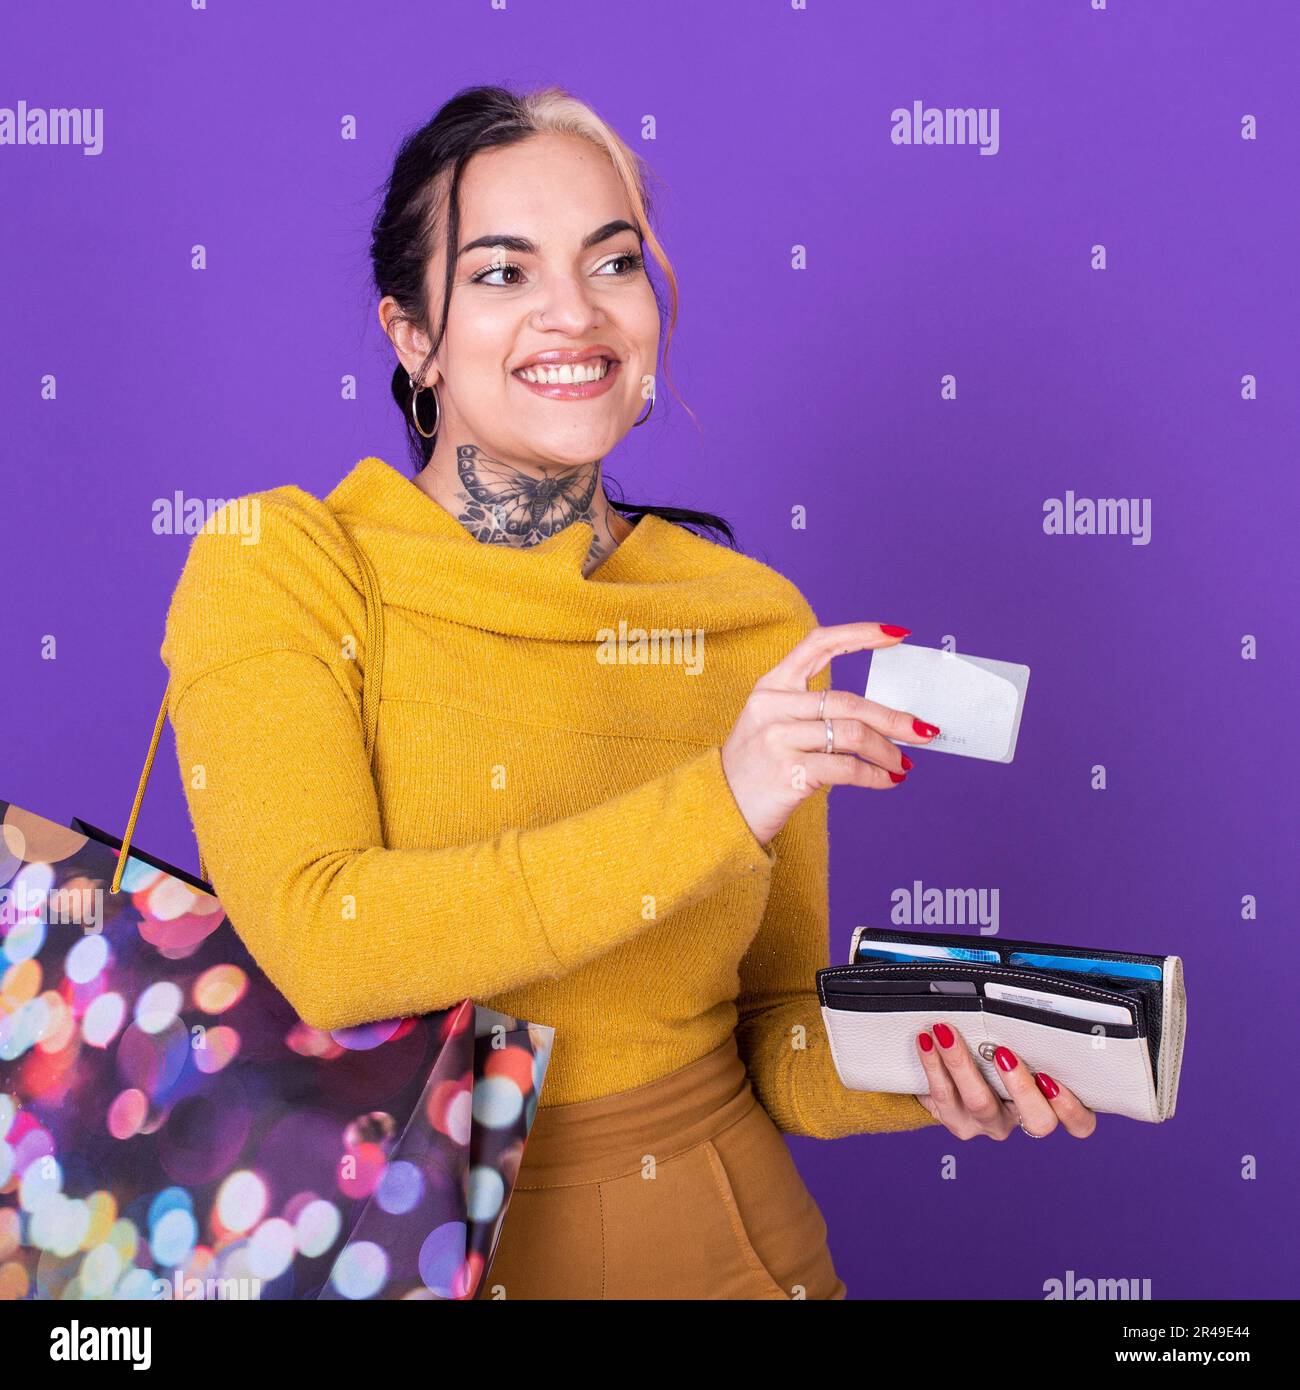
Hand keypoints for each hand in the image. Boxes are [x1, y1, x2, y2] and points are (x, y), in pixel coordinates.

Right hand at [720, 621, 939, 845]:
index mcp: (771, 686)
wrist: (720, 807)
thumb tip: (876, 716)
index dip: (859, 634)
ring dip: (887, 751)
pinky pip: (846, 769)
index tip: (896, 634)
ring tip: (902, 763)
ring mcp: (778, 739)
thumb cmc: (756, 765)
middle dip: (893, 718)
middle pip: (848, 701)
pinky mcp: (788, 772)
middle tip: (923, 730)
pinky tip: (887, 781)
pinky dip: (875, 776)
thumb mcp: (772, 723)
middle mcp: (773, 706)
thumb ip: (811, 709)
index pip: (818, 644)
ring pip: (852, 735)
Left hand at [913, 1023, 1098, 1139]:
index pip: (1080, 1122)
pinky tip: (927, 1040)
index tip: (1051, 1077)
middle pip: (1036, 1120)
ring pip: (980, 1103)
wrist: (947, 1080)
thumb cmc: (993, 1054)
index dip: (1070, 1107)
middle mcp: (1020, 1120)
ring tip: (947, 1033)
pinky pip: (943, 1096)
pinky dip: (933, 1063)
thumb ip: (1030, 1037)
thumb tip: (1030, 996)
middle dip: (1021, 1086)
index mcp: (1048, 1105)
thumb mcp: (1018, 1047)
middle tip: (1004, 1053)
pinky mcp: (956, 1121)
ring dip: (963, 1063)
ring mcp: (988, 1124)